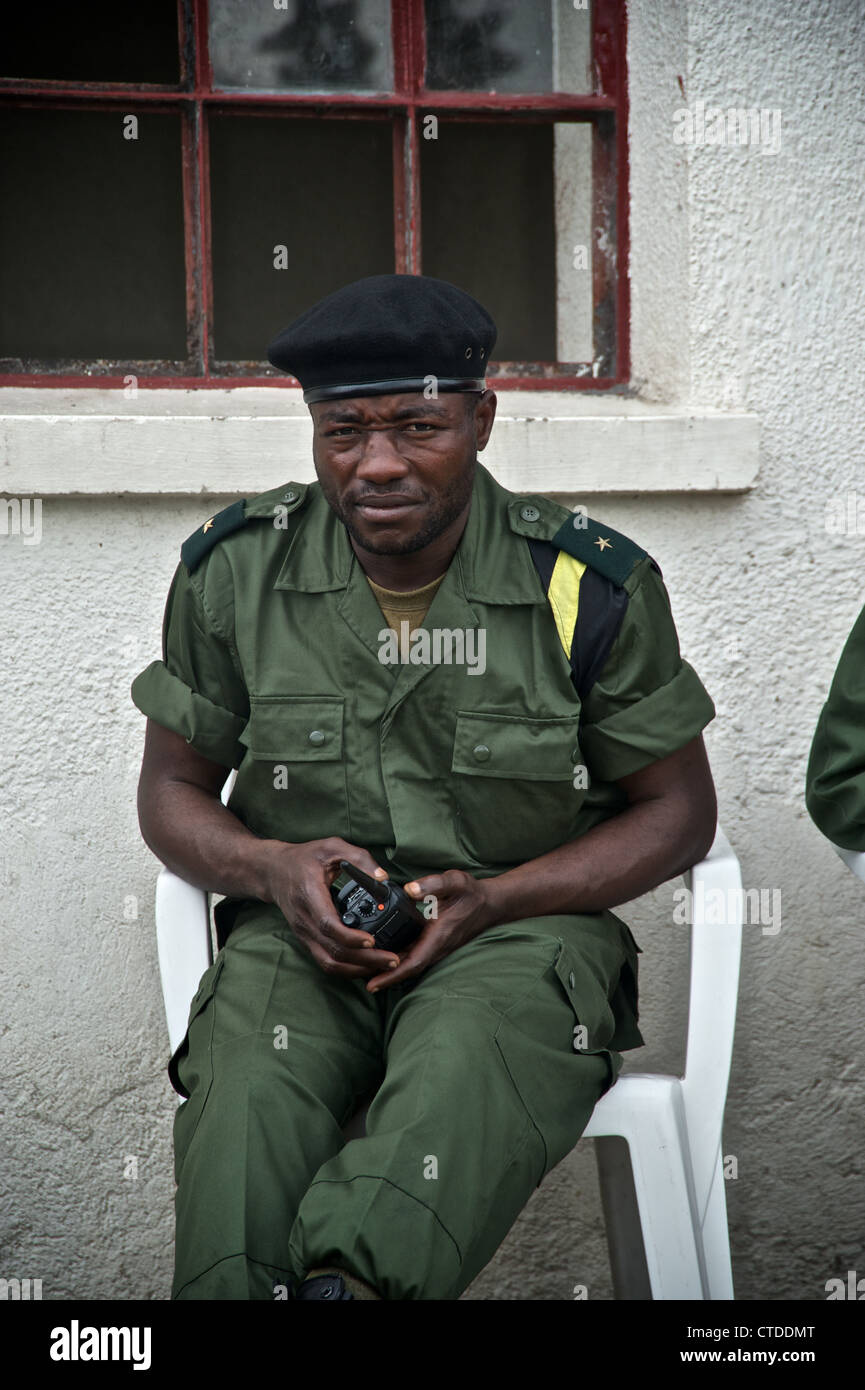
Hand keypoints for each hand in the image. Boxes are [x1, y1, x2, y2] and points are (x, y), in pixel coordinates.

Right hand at [263, 837, 401, 979]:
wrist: (273, 872)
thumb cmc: (304, 858)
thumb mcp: (331, 847)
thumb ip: (359, 858)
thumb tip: (383, 877)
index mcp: (309, 895)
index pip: (327, 924)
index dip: (350, 937)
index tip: (372, 940)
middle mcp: (305, 920)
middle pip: (333, 950)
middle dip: (365, 960)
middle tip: (393, 959)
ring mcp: (304, 933)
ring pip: (329, 963)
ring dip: (358, 969)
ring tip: (384, 966)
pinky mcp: (307, 940)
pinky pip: (326, 962)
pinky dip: (347, 969)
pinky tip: (367, 966)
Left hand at [364, 869, 496, 993]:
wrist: (489, 904)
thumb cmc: (471, 894)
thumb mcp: (454, 882)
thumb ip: (432, 884)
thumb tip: (409, 889)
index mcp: (438, 936)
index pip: (413, 963)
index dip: (392, 975)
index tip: (373, 984)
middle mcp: (436, 947)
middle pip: (406, 969)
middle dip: (383, 977)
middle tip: (357, 979)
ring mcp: (435, 947)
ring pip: (409, 964)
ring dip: (388, 970)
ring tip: (362, 970)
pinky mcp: (433, 944)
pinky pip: (413, 956)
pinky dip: (396, 960)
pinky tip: (382, 955)